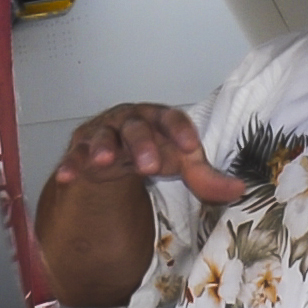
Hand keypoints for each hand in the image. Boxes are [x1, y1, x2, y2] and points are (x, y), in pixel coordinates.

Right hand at [52, 103, 246, 207]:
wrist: (113, 154)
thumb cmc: (153, 150)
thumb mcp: (180, 163)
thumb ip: (206, 177)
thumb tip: (239, 189)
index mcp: (157, 119)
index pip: (170, 118)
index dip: (180, 130)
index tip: (191, 147)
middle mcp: (129, 120)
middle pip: (136, 127)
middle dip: (142, 144)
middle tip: (151, 166)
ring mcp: (102, 133)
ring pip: (102, 137)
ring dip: (102, 147)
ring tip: (103, 161)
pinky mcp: (80, 149)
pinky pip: (74, 156)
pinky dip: (70, 165)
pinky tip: (68, 176)